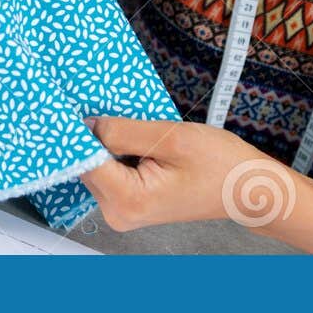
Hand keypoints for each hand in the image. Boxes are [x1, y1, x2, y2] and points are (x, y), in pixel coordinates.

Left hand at [79, 116, 299, 232]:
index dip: (75, 128)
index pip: (82, 159)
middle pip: (87, 162)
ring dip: (106, 139)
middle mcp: (118, 212)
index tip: (66, 100)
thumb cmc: (219, 165)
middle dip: (93, 132)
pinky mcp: (129, 201)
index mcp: (126, 200)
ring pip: (98, 163)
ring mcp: (123, 210)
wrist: (247, 188)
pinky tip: (131, 132)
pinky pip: (111, 169)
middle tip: (99, 100)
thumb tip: (86, 124)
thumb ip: (124, 131)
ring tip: (122, 115)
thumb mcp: (171, 138)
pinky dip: (116, 149)